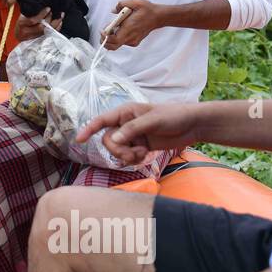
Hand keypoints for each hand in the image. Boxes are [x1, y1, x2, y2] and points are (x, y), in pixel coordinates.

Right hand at [14, 5, 63, 42]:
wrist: (19, 33)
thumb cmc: (21, 21)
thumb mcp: (22, 14)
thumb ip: (29, 10)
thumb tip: (39, 4)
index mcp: (21, 24)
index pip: (32, 20)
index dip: (42, 14)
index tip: (48, 8)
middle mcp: (26, 32)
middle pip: (41, 27)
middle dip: (50, 19)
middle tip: (55, 12)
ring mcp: (33, 37)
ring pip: (46, 32)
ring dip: (55, 23)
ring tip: (60, 15)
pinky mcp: (39, 40)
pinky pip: (49, 35)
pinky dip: (56, 28)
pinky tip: (60, 22)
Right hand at [74, 101, 201, 167]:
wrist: (192, 125)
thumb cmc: (173, 115)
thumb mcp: (152, 120)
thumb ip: (132, 130)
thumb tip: (114, 140)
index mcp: (126, 112)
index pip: (102, 120)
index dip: (89, 129)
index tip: (79, 140)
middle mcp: (126, 124)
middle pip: (109, 140)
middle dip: (118, 150)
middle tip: (133, 153)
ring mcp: (133, 136)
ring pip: (118, 150)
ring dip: (127, 156)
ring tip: (142, 154)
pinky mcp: (141, 146)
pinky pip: (128, 156)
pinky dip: (134, 159)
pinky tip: (145, 155)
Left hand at [101, 0, 162, 50]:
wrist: (158, 17)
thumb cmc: (147, 10)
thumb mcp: (135, 2)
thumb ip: (121, 4)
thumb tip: (113, 10)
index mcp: (129, 28)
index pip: (114, 40)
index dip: (105, 37)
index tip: (103, 30)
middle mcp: (130, 37)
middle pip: (113, 46)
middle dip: (105, 40)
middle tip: (104, 31)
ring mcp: (132, 41)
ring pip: (116, 44)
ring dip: (111, 37)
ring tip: (114, 27)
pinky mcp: (134, 42)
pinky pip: (122, 42)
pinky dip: (118, 37)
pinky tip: (121, 28)